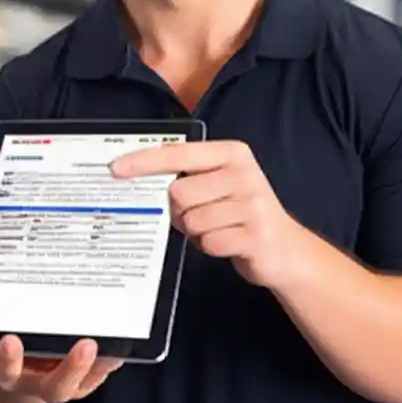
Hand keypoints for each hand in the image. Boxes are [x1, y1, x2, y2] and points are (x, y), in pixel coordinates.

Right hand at [0, 290, 122, 402]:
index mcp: (2, 373)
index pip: (7, 374)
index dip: (9, 362)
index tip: (8, 340)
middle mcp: (33, 383)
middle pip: (56, 388)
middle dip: (70, 369)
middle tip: (84, 343)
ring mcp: (56, 383)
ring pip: (81, 384)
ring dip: (99, 366)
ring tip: (113, 340)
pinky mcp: (74, 379)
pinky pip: (95, 375)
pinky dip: (109, 360)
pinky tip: (122, 340)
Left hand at [111, 140, 307, 288]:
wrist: (286, 249)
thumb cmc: (240, 213)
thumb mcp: (219, 184)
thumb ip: (187, 175)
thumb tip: (140, 175)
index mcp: (231, 153)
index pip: (177, 154)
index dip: (143, 162)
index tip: (115, 168)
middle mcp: (243, 173)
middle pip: (178, 193)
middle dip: (180, 211)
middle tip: (202, 215)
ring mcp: (252, 203)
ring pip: (191, 220)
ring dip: (197, 231)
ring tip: (218, 228)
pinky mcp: (256, 234)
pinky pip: (208, 242)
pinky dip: (210, 247)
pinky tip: (228, 242)